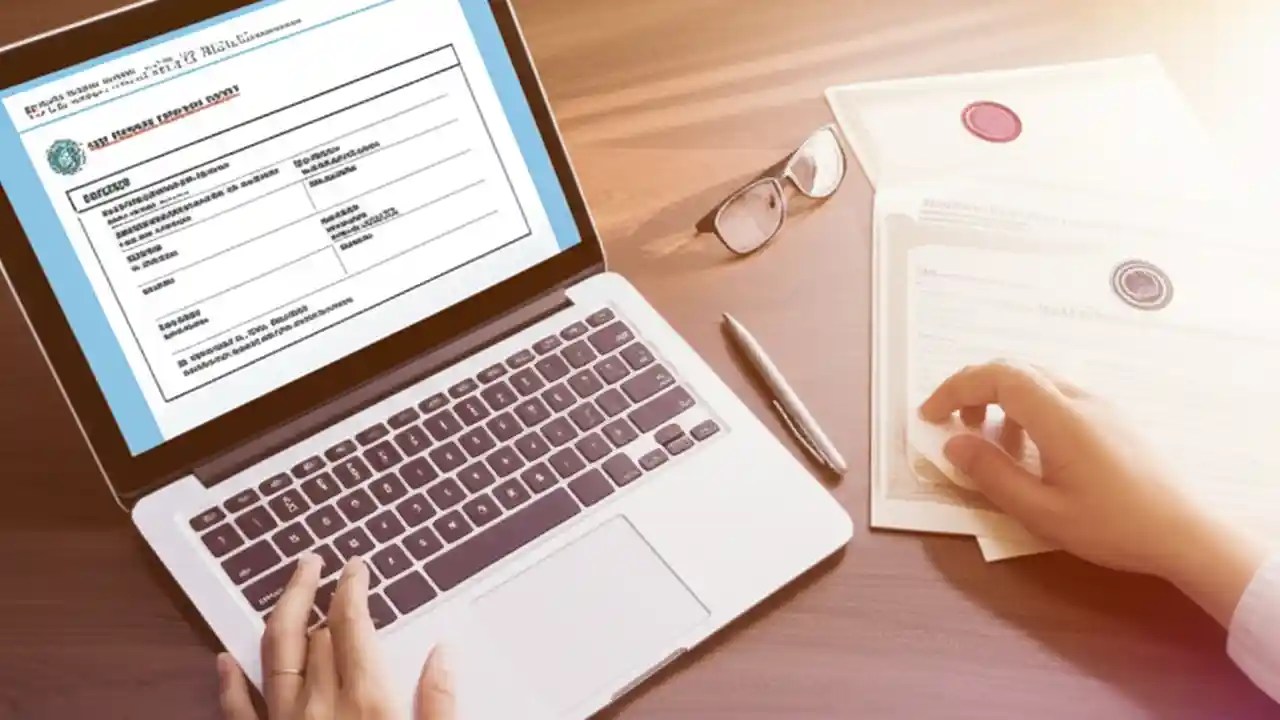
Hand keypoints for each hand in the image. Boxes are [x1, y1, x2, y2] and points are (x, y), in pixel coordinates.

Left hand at [216, 556, 454, 719]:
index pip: (352, 623)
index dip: (352, 588)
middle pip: (313, 631)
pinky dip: (229, 684)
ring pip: (274, 656)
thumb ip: (439, 701)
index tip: (355, 567)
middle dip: (315, 591)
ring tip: (287, 588)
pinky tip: (224, 660)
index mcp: (368, 700)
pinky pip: (238, 710)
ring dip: (280, 615)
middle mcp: (321, 705)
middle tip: (316, 563)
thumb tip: (443, 653)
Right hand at [920, 361, 1264, 623]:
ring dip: (1001, 401)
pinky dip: (1027, 410)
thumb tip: (953, 445)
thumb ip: (993, 475)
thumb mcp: (1043, 512)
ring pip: (1037, 381)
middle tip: (953, 424)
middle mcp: (1080, 399)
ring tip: (993, 446)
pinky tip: (1031, 451)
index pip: (998, 376)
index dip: (956, 388)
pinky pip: (1058, 396)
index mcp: (1061, 418)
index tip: (930, 416)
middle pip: (1015, 369)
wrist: (1187, 533)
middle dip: (973, 389)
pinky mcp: (1112, 418)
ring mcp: (1100, 405)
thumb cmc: (1114, 527)